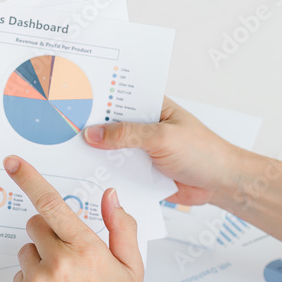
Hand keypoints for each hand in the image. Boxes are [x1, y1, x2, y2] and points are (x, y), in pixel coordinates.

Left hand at [3, 155, 143, 281]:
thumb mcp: (131, 268)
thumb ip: (121, 227)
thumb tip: (110, 196)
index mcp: (86, 250)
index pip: (52, 204)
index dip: (29, 179)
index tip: (12, 163)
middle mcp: (58, 263)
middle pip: (35, 225)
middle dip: (48, 233)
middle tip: (66, 256)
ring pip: (26, 252)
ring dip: (39, 261)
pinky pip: (19, 277)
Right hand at [82, 97, 246, 205]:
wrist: (221, 184)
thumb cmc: (203, 152)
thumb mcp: (162, 137)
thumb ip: (127, 134)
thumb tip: (93, 133)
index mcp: (151, 107)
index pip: (118, 96)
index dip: (97, 97)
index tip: (72, 98)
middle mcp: (143, 126)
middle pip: (109, 124)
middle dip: (90, 128)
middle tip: (61, 128)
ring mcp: (140, 149)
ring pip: (110, 149)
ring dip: (95, 153)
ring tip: (66, 153)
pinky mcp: (140, 171)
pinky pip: (117, 170)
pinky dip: (105, 173)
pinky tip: (86, 174)